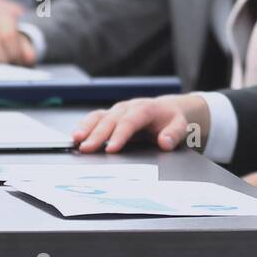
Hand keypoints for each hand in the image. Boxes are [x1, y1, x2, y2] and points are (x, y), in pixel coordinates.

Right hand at [0, 16, 35, 64]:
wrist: (10, 47)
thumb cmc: (20, 48)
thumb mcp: (28, 49)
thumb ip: (29, 52)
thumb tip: (28, 59)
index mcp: (6, 20)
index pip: (7, 34)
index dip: (13, 51)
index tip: (18, 62)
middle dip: (2, 58)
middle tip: (9, 67)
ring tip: (1, 70)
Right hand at [72, 93, 209, 153]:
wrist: (168, 109)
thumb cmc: (172, 120)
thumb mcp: (181, 126)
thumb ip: (174, 134)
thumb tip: (165, 142)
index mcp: (145, 109)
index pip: (130, 122)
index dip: (120, 135)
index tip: (111, 149)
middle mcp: (128, 107)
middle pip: (110, 120)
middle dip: (97, 135)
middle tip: (87, 148)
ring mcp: (117, 110)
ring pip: (98, 116)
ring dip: (86, 128)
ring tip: (75, 140)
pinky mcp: (110, 115)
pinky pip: (94, 119)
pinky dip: (84, 126)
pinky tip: (75, 138)